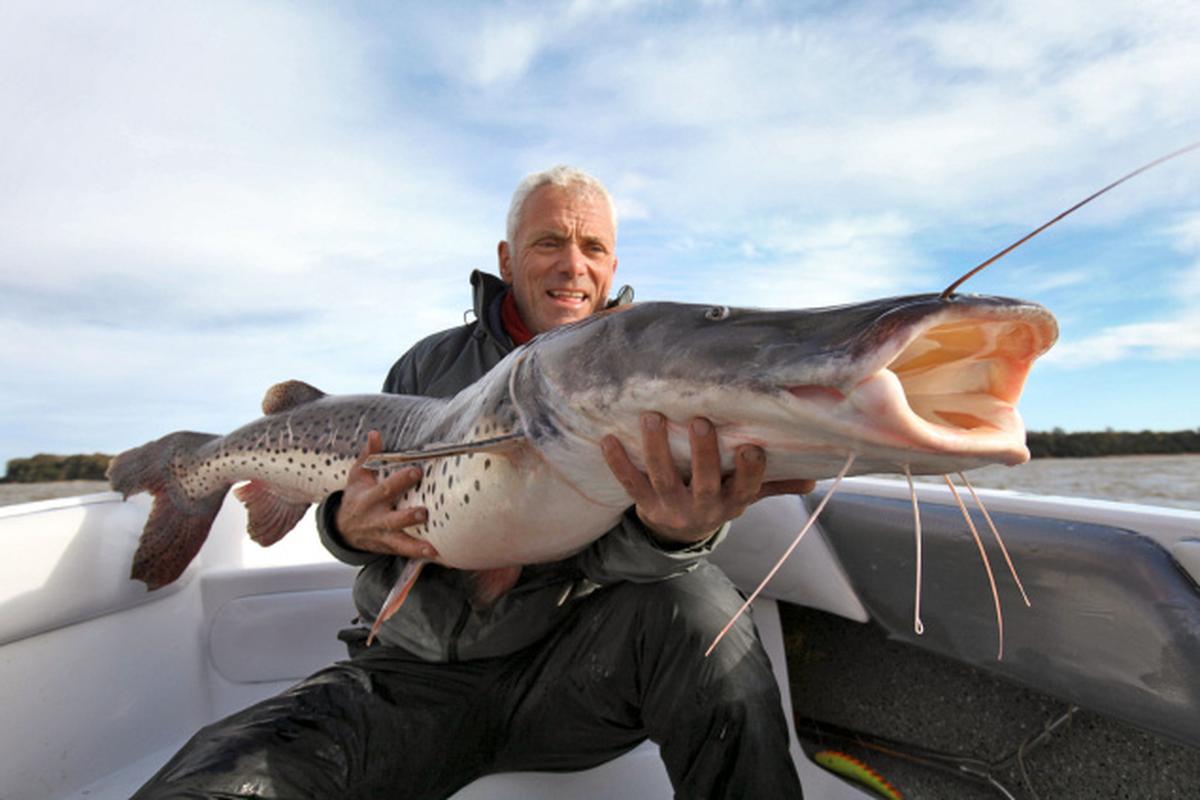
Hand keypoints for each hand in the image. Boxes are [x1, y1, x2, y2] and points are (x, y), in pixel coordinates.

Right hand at [335, 430, 437, 558]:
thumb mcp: (357, 475)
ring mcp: (382, 536)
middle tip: (424, 512)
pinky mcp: (389, 548)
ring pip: (399, 543)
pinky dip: (419, 555)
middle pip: (392, 520)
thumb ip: (368, 455)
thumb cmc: (356, 496)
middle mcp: (375, 519)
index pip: (385, 489)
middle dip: (408, 517)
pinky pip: (404, 553)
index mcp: (368, 499)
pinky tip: (438, 555)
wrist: (343, 529)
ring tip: (432, 548)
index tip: (417, 471)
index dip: (400, 481)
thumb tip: (375, 433)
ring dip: (415, 546)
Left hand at [601, 412, 815, 545]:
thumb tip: (814, 480)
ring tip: (652, 417)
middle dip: (703, 454)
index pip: (746, 489)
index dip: (750, 472)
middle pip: (704, 483)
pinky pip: (630, 483)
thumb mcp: (746, 495)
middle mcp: (703, 508)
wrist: (678, 533)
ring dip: (657, 448)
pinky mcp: (644, 504)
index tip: (752, 448)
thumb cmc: (718, 498)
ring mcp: (671, 507)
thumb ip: (776, 483)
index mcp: (732, 503)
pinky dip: (618, 463)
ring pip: (664, 478)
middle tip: (700, 422)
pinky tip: (609, 439)